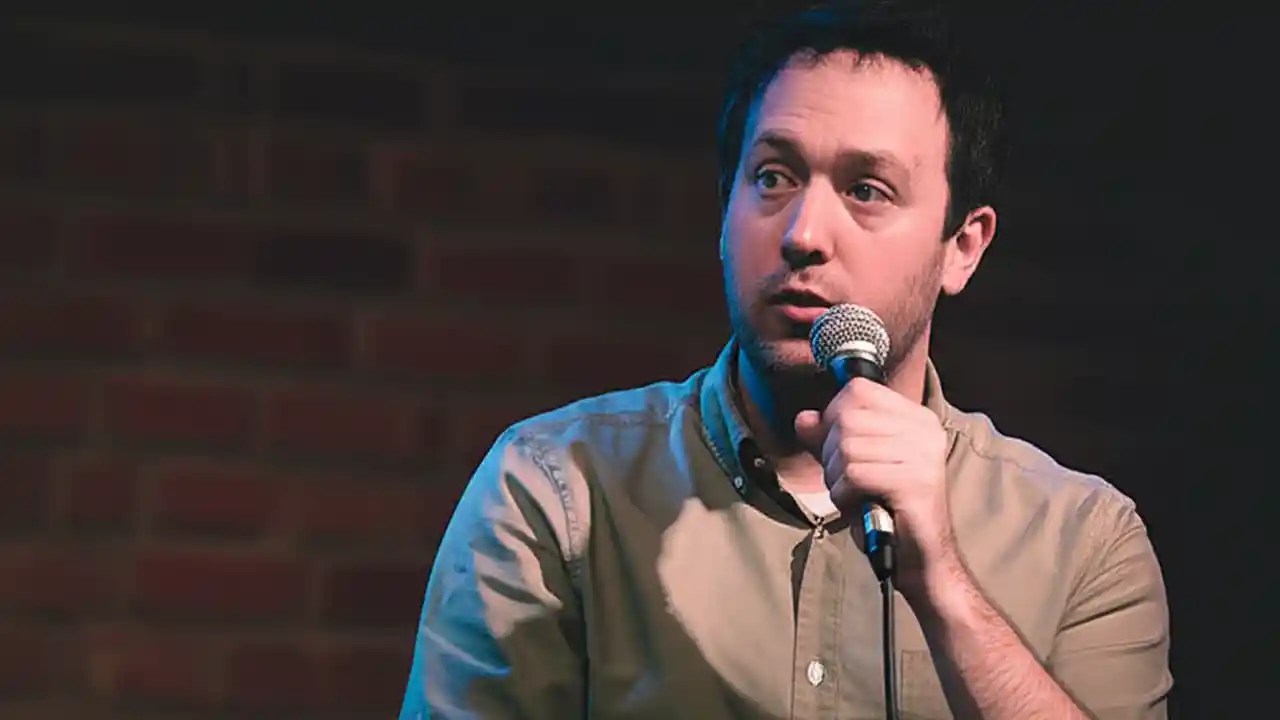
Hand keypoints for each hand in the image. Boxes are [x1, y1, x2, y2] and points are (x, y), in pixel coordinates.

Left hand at [794, 377, 953, 595]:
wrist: (920, 559)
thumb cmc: (886, 510)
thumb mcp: (854, 467)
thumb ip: (828, 439)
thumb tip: (804, 418)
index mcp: (915, 417)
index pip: (858, 390)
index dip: (833, 415)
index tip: (836, 447)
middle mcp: (924, 429)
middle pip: (847, 417)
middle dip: (829, 453)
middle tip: (844, 480)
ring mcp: (923, 454)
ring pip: (847, 447)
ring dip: (835, 478)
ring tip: (853, 495)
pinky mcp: (915, 482)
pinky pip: (855, 474)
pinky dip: (844, 494)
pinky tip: (857, 506)